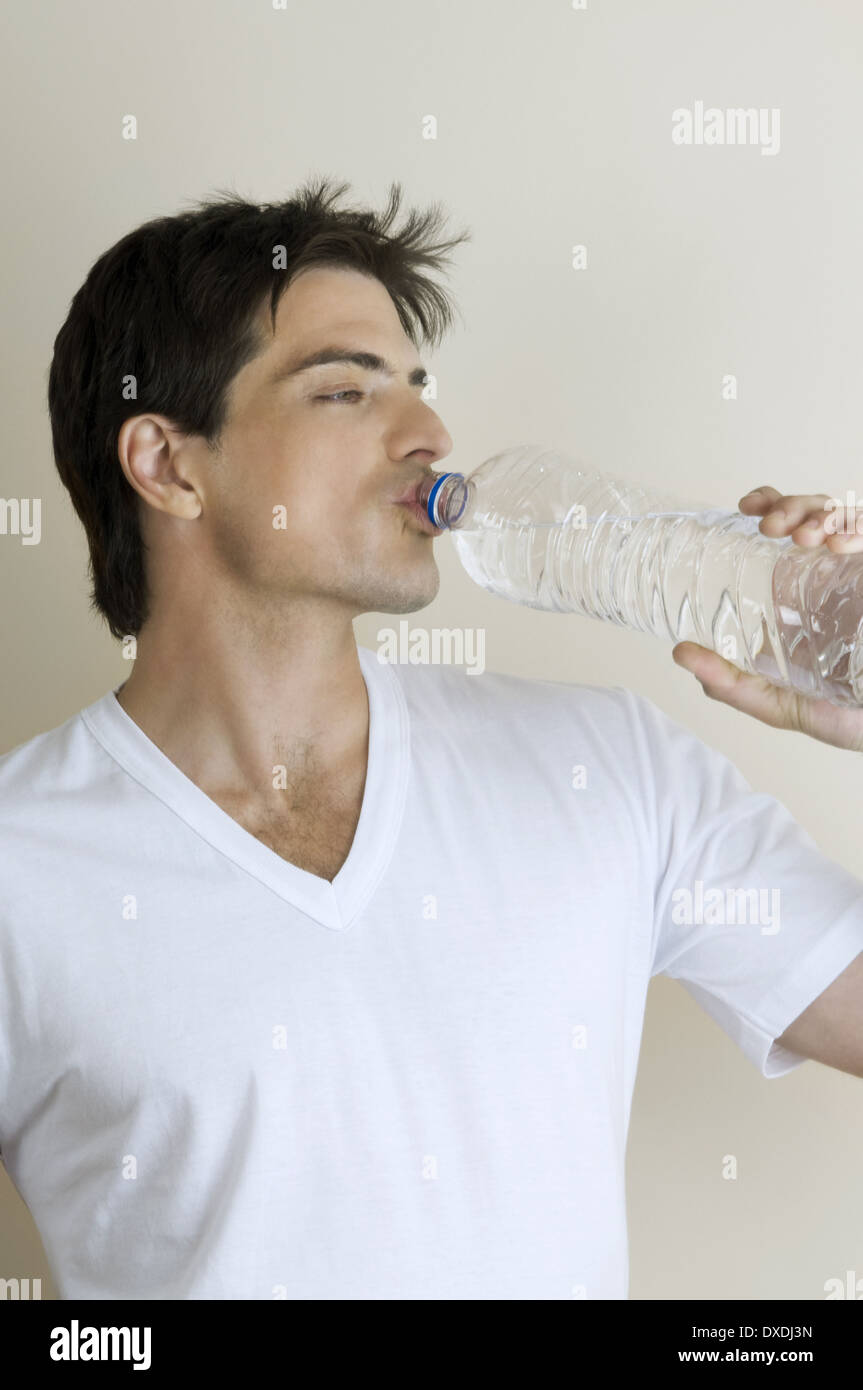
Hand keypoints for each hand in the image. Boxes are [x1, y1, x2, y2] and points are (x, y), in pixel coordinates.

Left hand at [671, 485, 862, 751]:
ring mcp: (859, 574)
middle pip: (809, 516)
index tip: (746, 506)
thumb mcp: (780, 704)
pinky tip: (837, 546)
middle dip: (787, 507)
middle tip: (768, 526)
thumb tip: (679, 652)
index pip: (785, 533)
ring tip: (802, 537)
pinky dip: (855, 529)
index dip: (769, 506)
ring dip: (816, 514)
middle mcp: (833, 579)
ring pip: (840, 516)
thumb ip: (731, 684)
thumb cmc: (846, 717)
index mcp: (802, 597)